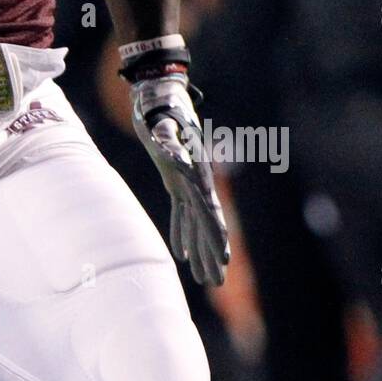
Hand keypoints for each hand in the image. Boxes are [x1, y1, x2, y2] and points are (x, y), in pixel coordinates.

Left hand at [130, 70, 229, 285]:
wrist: (159, 97)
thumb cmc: (160, 110)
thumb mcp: (162, 123)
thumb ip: (168, 138)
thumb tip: (174, 155)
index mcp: (197, 174)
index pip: (209, 210)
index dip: (215, 234)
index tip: (223, 258)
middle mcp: (197, 182)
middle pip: (207, 225)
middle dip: (211, 254)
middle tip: (214, 283)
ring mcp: (187, 183)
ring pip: (196, 225)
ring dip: (199, 252)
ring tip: (204, 280)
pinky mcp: (175, 182)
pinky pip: (181, 214)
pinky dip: (182, 234)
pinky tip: (182, 255)